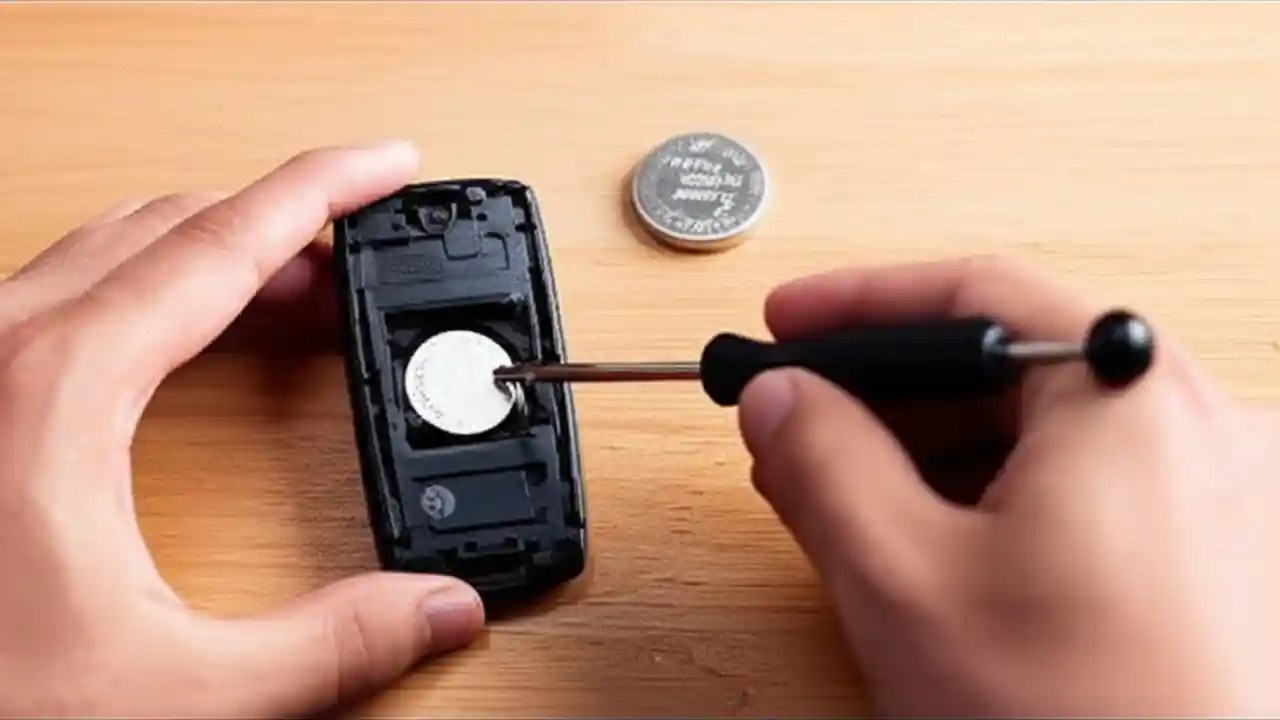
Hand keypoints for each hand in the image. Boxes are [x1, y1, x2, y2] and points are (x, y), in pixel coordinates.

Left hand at [0, 142, 484, 716]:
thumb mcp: (175, 688)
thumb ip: (329, 644)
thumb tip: (439, 608)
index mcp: (62, 383)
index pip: (227, 242)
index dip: (326, 190)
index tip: (388, 164)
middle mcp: (5, 348)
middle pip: (176, 227)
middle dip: (286, 222)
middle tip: (368, 245)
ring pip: (117, 249)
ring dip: (220, 249)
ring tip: (301, 284)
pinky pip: (73, 291)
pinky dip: (157, 285)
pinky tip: (191, 333)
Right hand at [738, 257, 1278, 716]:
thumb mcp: (905, 582)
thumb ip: (824, 464)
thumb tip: (778, 397)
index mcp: (1130, 400)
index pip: (976, 293)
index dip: (861, 302)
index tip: (790, 322)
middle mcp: (1195, 428)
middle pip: (1006, 362)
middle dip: (885, 393)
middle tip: (800, 418)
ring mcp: (1213, 493)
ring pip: (1040, 428)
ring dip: (930, 449)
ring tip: (845, 493)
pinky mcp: (1208, 553)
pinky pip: (1080, 484)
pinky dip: (991, 493)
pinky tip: (926, 537)